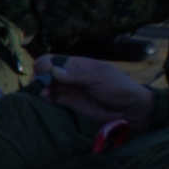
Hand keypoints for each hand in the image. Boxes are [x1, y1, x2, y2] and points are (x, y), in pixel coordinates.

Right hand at [32, 54, 155, 125]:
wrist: (130, 109)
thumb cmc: (118, 88)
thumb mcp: (99, 77)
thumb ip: (76, 74)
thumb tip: (53, 70)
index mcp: (78, 64)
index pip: (52, 60)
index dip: (44, 66)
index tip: (43, 76)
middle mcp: (69, 75)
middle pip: (45, 72)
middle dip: (39, 78)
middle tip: (40, 87)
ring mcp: (69, 89)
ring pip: (46, 86)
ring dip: (40, 89)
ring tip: (42, 95)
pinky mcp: (69, 103)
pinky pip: (52, 98)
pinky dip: (45, 99)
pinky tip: (46, 100)